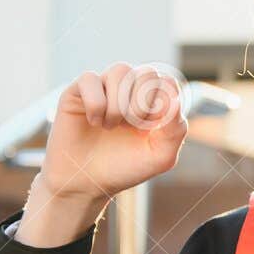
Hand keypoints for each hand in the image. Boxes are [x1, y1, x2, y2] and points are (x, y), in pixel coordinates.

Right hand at [17, 63, 186, 246]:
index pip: (168, 81)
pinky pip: (90, 78)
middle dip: (142, 103)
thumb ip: (175, 131)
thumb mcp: (159, 157)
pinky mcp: (78, 91)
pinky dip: (96, 103)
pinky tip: (94, 122)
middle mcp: (130, 89)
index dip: (164, 100)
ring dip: (118, 104)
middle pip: (147, 72)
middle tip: (131, 126)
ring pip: (120, 70)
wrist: (86, 183)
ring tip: (110, 127)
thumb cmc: (124, 167)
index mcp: (153, 102)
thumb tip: (175, 102)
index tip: (152, 125)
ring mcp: (104, 87)